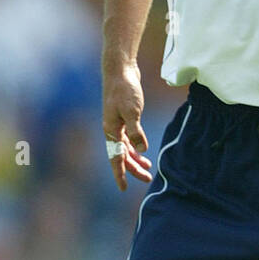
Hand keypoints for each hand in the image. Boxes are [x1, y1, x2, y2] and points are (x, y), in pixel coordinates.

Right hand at [103, 61, 152, 190]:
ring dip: (135, 159)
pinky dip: (135, 146)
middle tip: (147, 179)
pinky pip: (129, 138)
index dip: (120, 174)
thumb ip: (136, 131)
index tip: (122, 188)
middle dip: (133, 169)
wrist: (120, 70)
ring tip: (147, 168)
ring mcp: (117, 123)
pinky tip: (143, 150)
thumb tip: (141, 150)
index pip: (115, 158)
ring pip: (125, 148)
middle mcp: (112, 129)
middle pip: (122, 155)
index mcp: (111, 130)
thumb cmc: (124, 89)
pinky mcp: (124, 117)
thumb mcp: (132, 111)